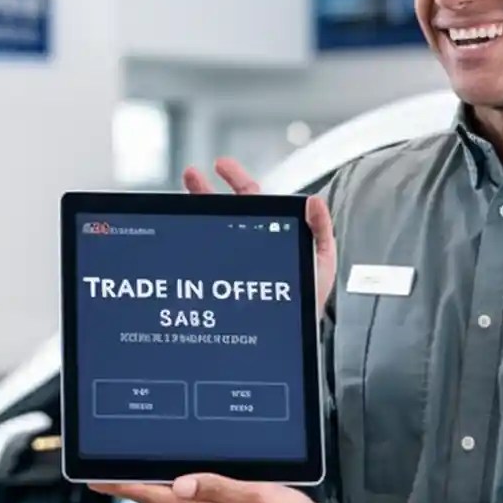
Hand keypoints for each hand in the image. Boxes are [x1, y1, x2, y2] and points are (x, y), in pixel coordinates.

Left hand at [91, 474, 318, 502]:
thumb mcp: (260, 499)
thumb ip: (221, 488)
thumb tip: (181, 483)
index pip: (155, 493)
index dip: (125, 485)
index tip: (98, 478)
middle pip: (157, 497)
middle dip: (130, 486)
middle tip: (101, 476)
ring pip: (172, 500)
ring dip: (150, 487)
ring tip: (126, 477)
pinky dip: (173, 492)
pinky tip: (169, 484)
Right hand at [184, 158, 336, 317]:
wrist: (289, 337)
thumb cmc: (308, 303)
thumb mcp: (320, 262)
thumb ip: (321, 230)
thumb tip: (313, 201)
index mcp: (269, 232)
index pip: (251, 199)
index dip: (236, 179)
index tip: (221, 165)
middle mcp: (247, 244)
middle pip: (224, 210)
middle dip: (206, 190)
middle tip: (192, 174)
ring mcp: (231, 261)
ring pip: (210, 230)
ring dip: (195, 210)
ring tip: (182, 195)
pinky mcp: (220, 280)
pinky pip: (202, 259)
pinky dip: (190, 246)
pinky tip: (181, 237)